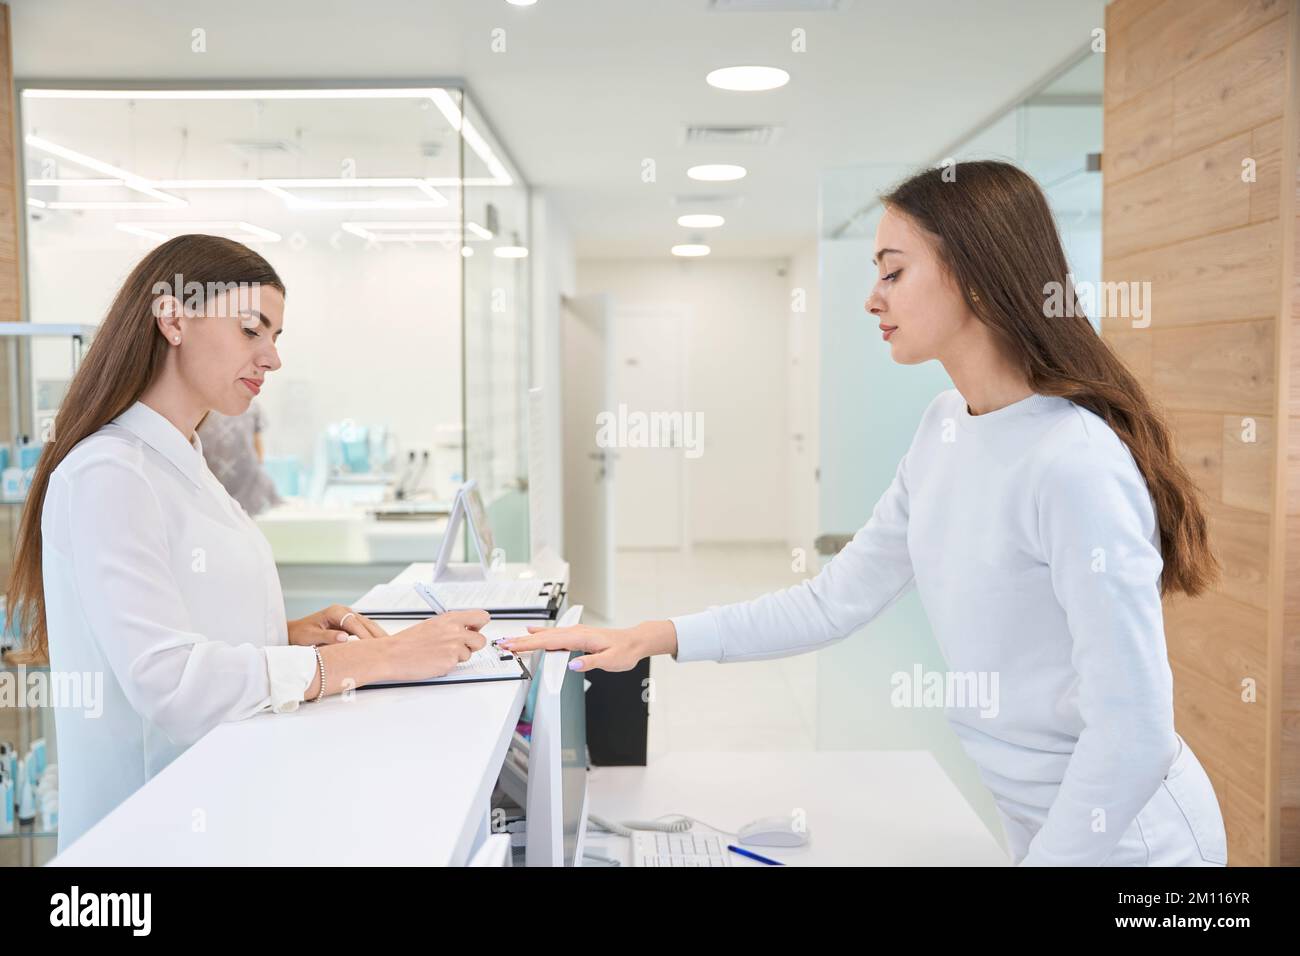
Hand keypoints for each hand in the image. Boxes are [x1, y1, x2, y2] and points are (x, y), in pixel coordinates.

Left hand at [288, 604, 386, 645]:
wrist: (295, 632)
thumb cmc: (300, 634)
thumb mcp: (311, 637)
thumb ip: (327, 637)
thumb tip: (344, 638)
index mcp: (335, 612)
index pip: (354, 623)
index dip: (364, 634)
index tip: (371, 646)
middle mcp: (344, 612)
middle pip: (365, 622)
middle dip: (376, 634)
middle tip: (388, 647)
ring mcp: (348, 617)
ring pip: (368, 625)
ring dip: (377, 635)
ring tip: (388, 647)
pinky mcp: (350, 624)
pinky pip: (364, 629)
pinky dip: (372, 637)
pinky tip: (379, 645)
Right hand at [376, 610, 490, 681]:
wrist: (392, 654)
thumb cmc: (408, 642)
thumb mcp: (433, 625)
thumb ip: (452, 626)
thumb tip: (466, 630)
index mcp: (451, 618)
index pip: (481, 617)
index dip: (479, 626)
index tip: (475, 630)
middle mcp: (455, 630)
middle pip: (481, 640)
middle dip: (473, 646)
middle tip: (460, 647)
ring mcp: (454, 646)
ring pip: (468, 655)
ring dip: (457, 657)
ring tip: (439, 654)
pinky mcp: (450, 661)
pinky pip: (456, 665)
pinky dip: (448, 665)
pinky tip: (434, 661)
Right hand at [496, 620, 676, 672]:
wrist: (634, 641)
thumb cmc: (625, 650)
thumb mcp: (611, 661)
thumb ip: (591, 663)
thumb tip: (573, 664)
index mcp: (580, 637)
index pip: (549, 642)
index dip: (529, 644)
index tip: (513, 645)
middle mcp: (576, 632)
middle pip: (543, 637)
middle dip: (522, 640)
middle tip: (503, 643)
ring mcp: (576, 633)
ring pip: (547, 635)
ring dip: (528, 637)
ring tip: (511, 640)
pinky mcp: (577, 636)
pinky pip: (554, 635)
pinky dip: (540, 634)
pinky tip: (533, 633)